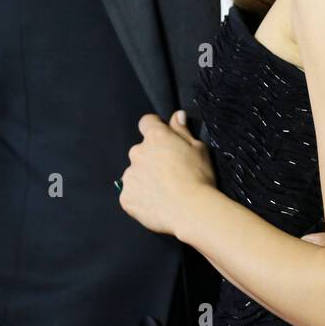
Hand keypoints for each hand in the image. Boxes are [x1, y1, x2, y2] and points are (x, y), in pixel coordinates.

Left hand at [118, 111, 214, 237]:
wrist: (191, 210)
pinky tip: (156, 204)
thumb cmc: (198, 176)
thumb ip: (182, 131)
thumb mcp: (198, 148)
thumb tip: (177, 115)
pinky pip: (131, 194)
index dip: (155, 128)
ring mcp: (129, 176)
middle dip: (151, 157)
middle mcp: (137, 153)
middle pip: (141, 150)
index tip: (165, 139)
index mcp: (155, 137)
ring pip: (135, 173)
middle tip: (169, 172)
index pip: (147, 122)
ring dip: (145, 178)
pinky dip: (141, 197)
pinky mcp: (126, 197)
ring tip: (164, 191)